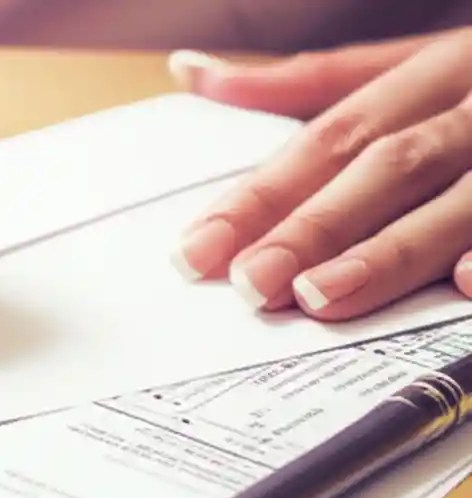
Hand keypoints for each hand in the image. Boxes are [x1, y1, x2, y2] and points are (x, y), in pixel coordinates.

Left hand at [167, 29, 471, 319]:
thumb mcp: (415, 61)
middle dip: (312, 225)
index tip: (196, 250)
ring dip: (391, 250)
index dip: (261, 195)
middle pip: (384, 165)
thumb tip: (194, 71)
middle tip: (250, 282)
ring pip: (459, 198)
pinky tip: (464, 286)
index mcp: (434, 71)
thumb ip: (311, 81)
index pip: (329, 137)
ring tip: (323, 295)